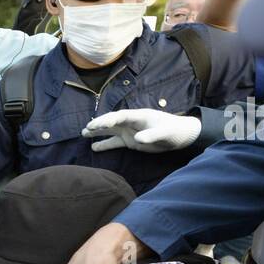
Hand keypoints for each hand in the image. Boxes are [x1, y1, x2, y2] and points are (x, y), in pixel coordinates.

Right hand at [84, 109, 201, 152]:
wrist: (180, 136)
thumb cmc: (174, 131)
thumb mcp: (164, 133)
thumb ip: (151, 135)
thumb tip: (137, 139)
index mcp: (139, 116)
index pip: (121, 116)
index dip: (110, 119)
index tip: (99, 124)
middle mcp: (131, 122)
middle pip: (112, 121)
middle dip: (100, 124)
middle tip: (87, 128)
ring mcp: (129, 131)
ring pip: (110, 130)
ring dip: (98, 132)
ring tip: (83, 133)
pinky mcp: (130, 141)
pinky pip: (114, 142)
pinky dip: (105, 144)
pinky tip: (94, 147)